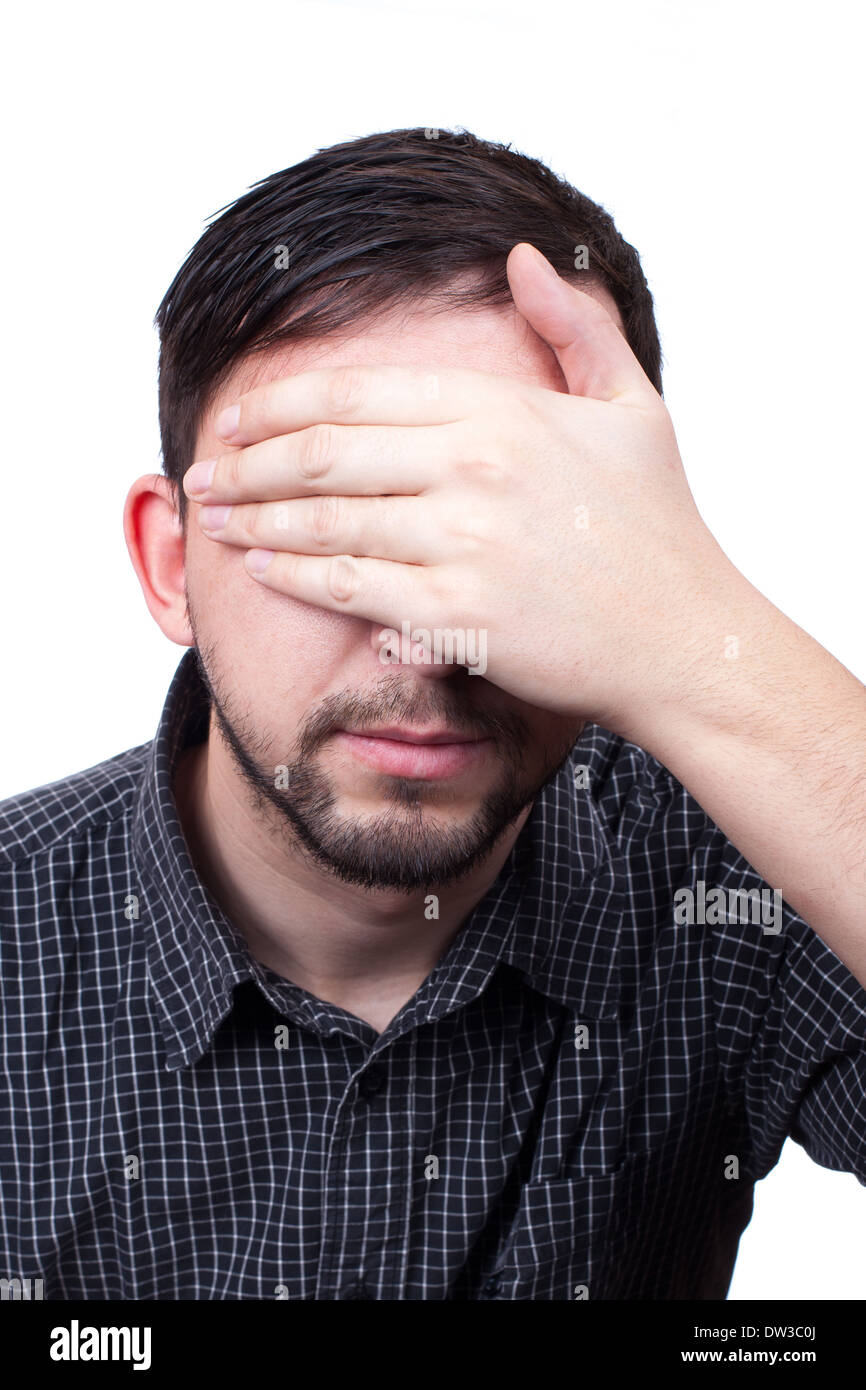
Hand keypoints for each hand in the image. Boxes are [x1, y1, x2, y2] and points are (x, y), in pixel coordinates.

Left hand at [183, 243, 736, 732]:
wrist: (685, 639)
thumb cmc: (659, 528)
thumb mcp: (634, 406)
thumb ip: (576, 326)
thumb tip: (524, 257)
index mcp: (503, 411)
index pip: (357, 396)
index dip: (281, 406)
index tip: (238, 419)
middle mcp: (474, 468)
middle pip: (324, 456)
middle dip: (248, 464)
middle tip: (203, 472)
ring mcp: (462, 543)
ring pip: (324, 522)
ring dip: (255, 519)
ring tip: (215, 517)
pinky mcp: (455, 614)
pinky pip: (348, 588)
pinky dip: (293, 576)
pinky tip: (259, 568)